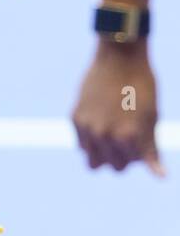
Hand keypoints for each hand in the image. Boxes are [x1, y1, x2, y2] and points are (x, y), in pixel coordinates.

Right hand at [72, 41, 163, 175]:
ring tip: (111, 133)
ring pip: (90, 159)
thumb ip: (151, 150)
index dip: (136, 155)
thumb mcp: (152, 119)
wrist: (120, 58)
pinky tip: (101, 120)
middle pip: (109, 166)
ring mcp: (87, 127)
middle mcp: (104, 135)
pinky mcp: (75, 117)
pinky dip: (91, 138)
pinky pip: (81, 142)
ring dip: (101, 152)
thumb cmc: (143, 87)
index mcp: (127, 137)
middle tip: (126, 137)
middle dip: (118, 156)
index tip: (140, 139)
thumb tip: (160, 177)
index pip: (127, 165)